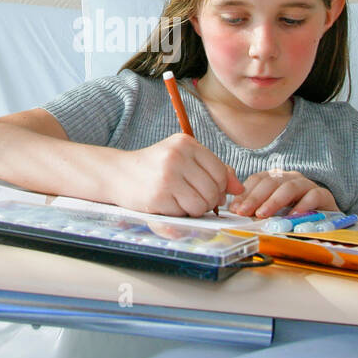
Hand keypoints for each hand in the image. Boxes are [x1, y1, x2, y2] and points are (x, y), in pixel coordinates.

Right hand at [115, 133, 244, 217]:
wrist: (118, 173)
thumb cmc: (155, 167)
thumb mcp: (182, 158)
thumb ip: (213, 168)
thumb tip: (238, 188)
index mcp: (186, 143)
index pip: (220, 172)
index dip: (220, 187)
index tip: (209, 191)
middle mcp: (176, 156)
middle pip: (213, 190)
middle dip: (208, 201)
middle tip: (193, 199)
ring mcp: (167, 176)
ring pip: (201, 204)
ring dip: (195, 209)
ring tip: (180, 201)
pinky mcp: (158, 196)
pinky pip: (184, 213)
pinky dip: (179, 213)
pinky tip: (166, 203)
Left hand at [229, 170, 337, 218]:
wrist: (325, 218)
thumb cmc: (294, 214)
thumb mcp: (272, 210)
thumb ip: (255, 207)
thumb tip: (234, 210)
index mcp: (276, 179)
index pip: (257, 180)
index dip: (245, 194)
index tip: (235, 209)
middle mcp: (290, 178)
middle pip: (270, 182)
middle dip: (255, 198)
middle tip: (244, 212)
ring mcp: (307, 185)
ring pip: (289, 187)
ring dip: (274, 201)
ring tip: (263, 214)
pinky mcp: (324, 195)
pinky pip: (313, 195)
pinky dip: (303, 205)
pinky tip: (293, 216)